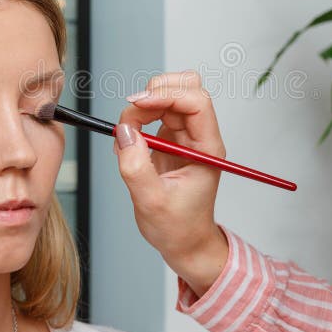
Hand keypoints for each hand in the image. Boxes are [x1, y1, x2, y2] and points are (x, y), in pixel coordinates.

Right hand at [114, 71, 228, 296]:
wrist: (184, 242)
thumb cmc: (178, 227)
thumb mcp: (152, 202)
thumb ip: (136, 167)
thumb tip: (124, 132)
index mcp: (207, 148)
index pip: (196, 102)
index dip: (168, 94)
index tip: (139, 103)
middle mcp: (199, 136)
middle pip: (185, 88)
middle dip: (154, 94)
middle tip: (130, 119)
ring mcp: (185, 135)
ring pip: (168, 96)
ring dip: (142, 106)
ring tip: (126, 135)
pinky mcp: (171, 138)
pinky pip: (155, 111)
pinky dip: (137, 118)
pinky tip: (128, 143)